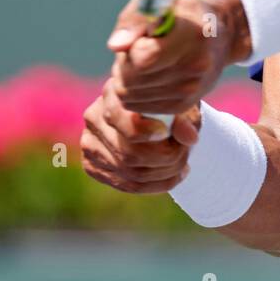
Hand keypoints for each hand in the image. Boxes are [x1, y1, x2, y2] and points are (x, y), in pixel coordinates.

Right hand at [80, 80, 200, 194]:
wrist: (154, 113)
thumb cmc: (168, 105)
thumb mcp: (181, 105)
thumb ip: (185, 119)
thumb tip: (190, 138)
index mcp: (114, 94)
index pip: (124, 123)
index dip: (149, 134)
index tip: (170, 135)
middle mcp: (94, 117)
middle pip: (129, 154)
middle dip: (166, 160)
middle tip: (186, 152)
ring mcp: (89, 143)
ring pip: (129, 173)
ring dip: (164, 175)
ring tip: (183, 165)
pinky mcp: (92, 164)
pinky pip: (125, 185)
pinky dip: (154, 186)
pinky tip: (172, 175)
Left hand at [105, 0, 250, 117]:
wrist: (217, 37)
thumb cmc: (179, 15)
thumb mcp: (158, 3)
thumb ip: (134, 21)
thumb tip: (115, 46)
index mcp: (193, 32)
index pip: (144, 57)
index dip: (129, 50)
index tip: (136, 39)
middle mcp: (197, 64)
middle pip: (132, 80)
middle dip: (123, 65)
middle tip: (133, 51)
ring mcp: (192, 88)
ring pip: (130, 96)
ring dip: (126, 80)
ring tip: (142, 62)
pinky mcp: (184, 105)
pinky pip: (139, 106)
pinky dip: (135, 92)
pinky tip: (148, 76)